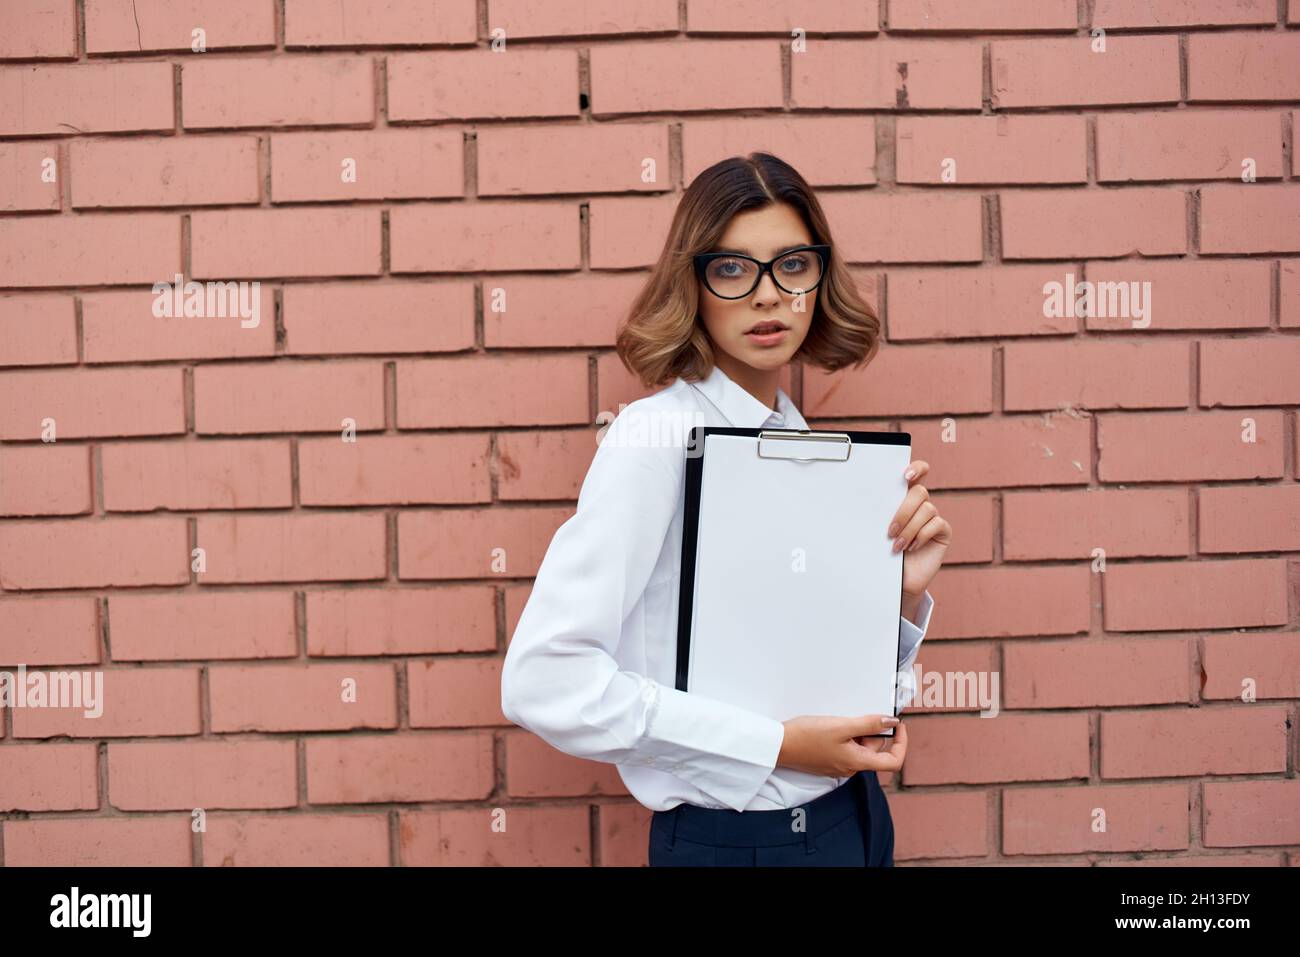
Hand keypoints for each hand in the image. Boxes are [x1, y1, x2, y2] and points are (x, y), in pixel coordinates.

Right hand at [776, 714, 907, 776]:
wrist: (779, 746)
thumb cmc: (807, 736)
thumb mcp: (841, 726)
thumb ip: (869, 724)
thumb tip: (892, 722)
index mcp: (858, 762)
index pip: (893, 761)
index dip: (901, 743)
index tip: (897, 725)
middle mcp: (851, 768)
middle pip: (874, 750)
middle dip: (870, 730)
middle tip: (855, 715)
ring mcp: (839, 765)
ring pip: (859, 746)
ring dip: (856, 731)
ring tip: (839, 719)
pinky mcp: (829, 760)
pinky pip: (846, 747)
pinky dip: (845, 735)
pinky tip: (831, 726)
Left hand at [888, 459, 950, 602]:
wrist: (898, 578)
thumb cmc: (886, 553)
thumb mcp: (880, 532)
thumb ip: (882, 514)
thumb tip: (868, 501)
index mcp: (904, 498)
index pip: (918, 473)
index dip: (916, 468)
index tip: (905, 476)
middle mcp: (921, 504)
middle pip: (919, 492)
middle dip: (903, 512)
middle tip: (890, 532)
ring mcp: (934, 517)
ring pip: (926, 509)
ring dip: (909, 529)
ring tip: (897, 546)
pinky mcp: (943, 531)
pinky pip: (936, 524)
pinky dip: (921, 536)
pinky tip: (912, 547)